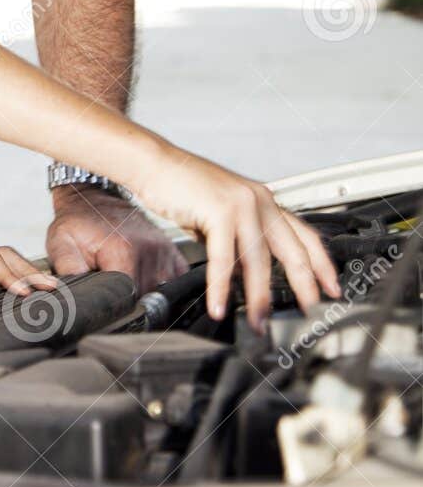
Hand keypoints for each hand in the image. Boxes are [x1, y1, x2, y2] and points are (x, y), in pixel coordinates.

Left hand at [46, 185, 188, 293]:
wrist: (92, 197)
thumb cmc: (77, 222)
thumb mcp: (61, 244)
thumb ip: (69, 272)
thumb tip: (74, 298)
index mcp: (123, 250)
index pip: (129, 299)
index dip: (117, 309)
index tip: (107, 307)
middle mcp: (149, 249)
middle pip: (148, 298)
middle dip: (131, 304)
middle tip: (114, 294)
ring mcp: (163, 249)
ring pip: (164, 292)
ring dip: (148, 296)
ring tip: (128, 287)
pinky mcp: (172, 249)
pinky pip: (178, 279)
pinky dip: (166, 286)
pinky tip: (148, 282)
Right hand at [129, 149, 340, 330]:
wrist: (154, 164)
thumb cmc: (182, 187)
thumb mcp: (220, 215)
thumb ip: (239, 242)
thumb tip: (246, 277)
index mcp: (264, 201)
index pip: (306, 236)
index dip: (323, 265)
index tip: (332, 290)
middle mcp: (259, 200)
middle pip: (293, 251)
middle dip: (305, 288)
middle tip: (310, 315)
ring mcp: (241, 204)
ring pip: (259, 261)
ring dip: (259, 298)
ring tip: (258, 322)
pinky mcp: (219, 211)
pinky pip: (224, 259)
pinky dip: (221, 288)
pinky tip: (219, 306)